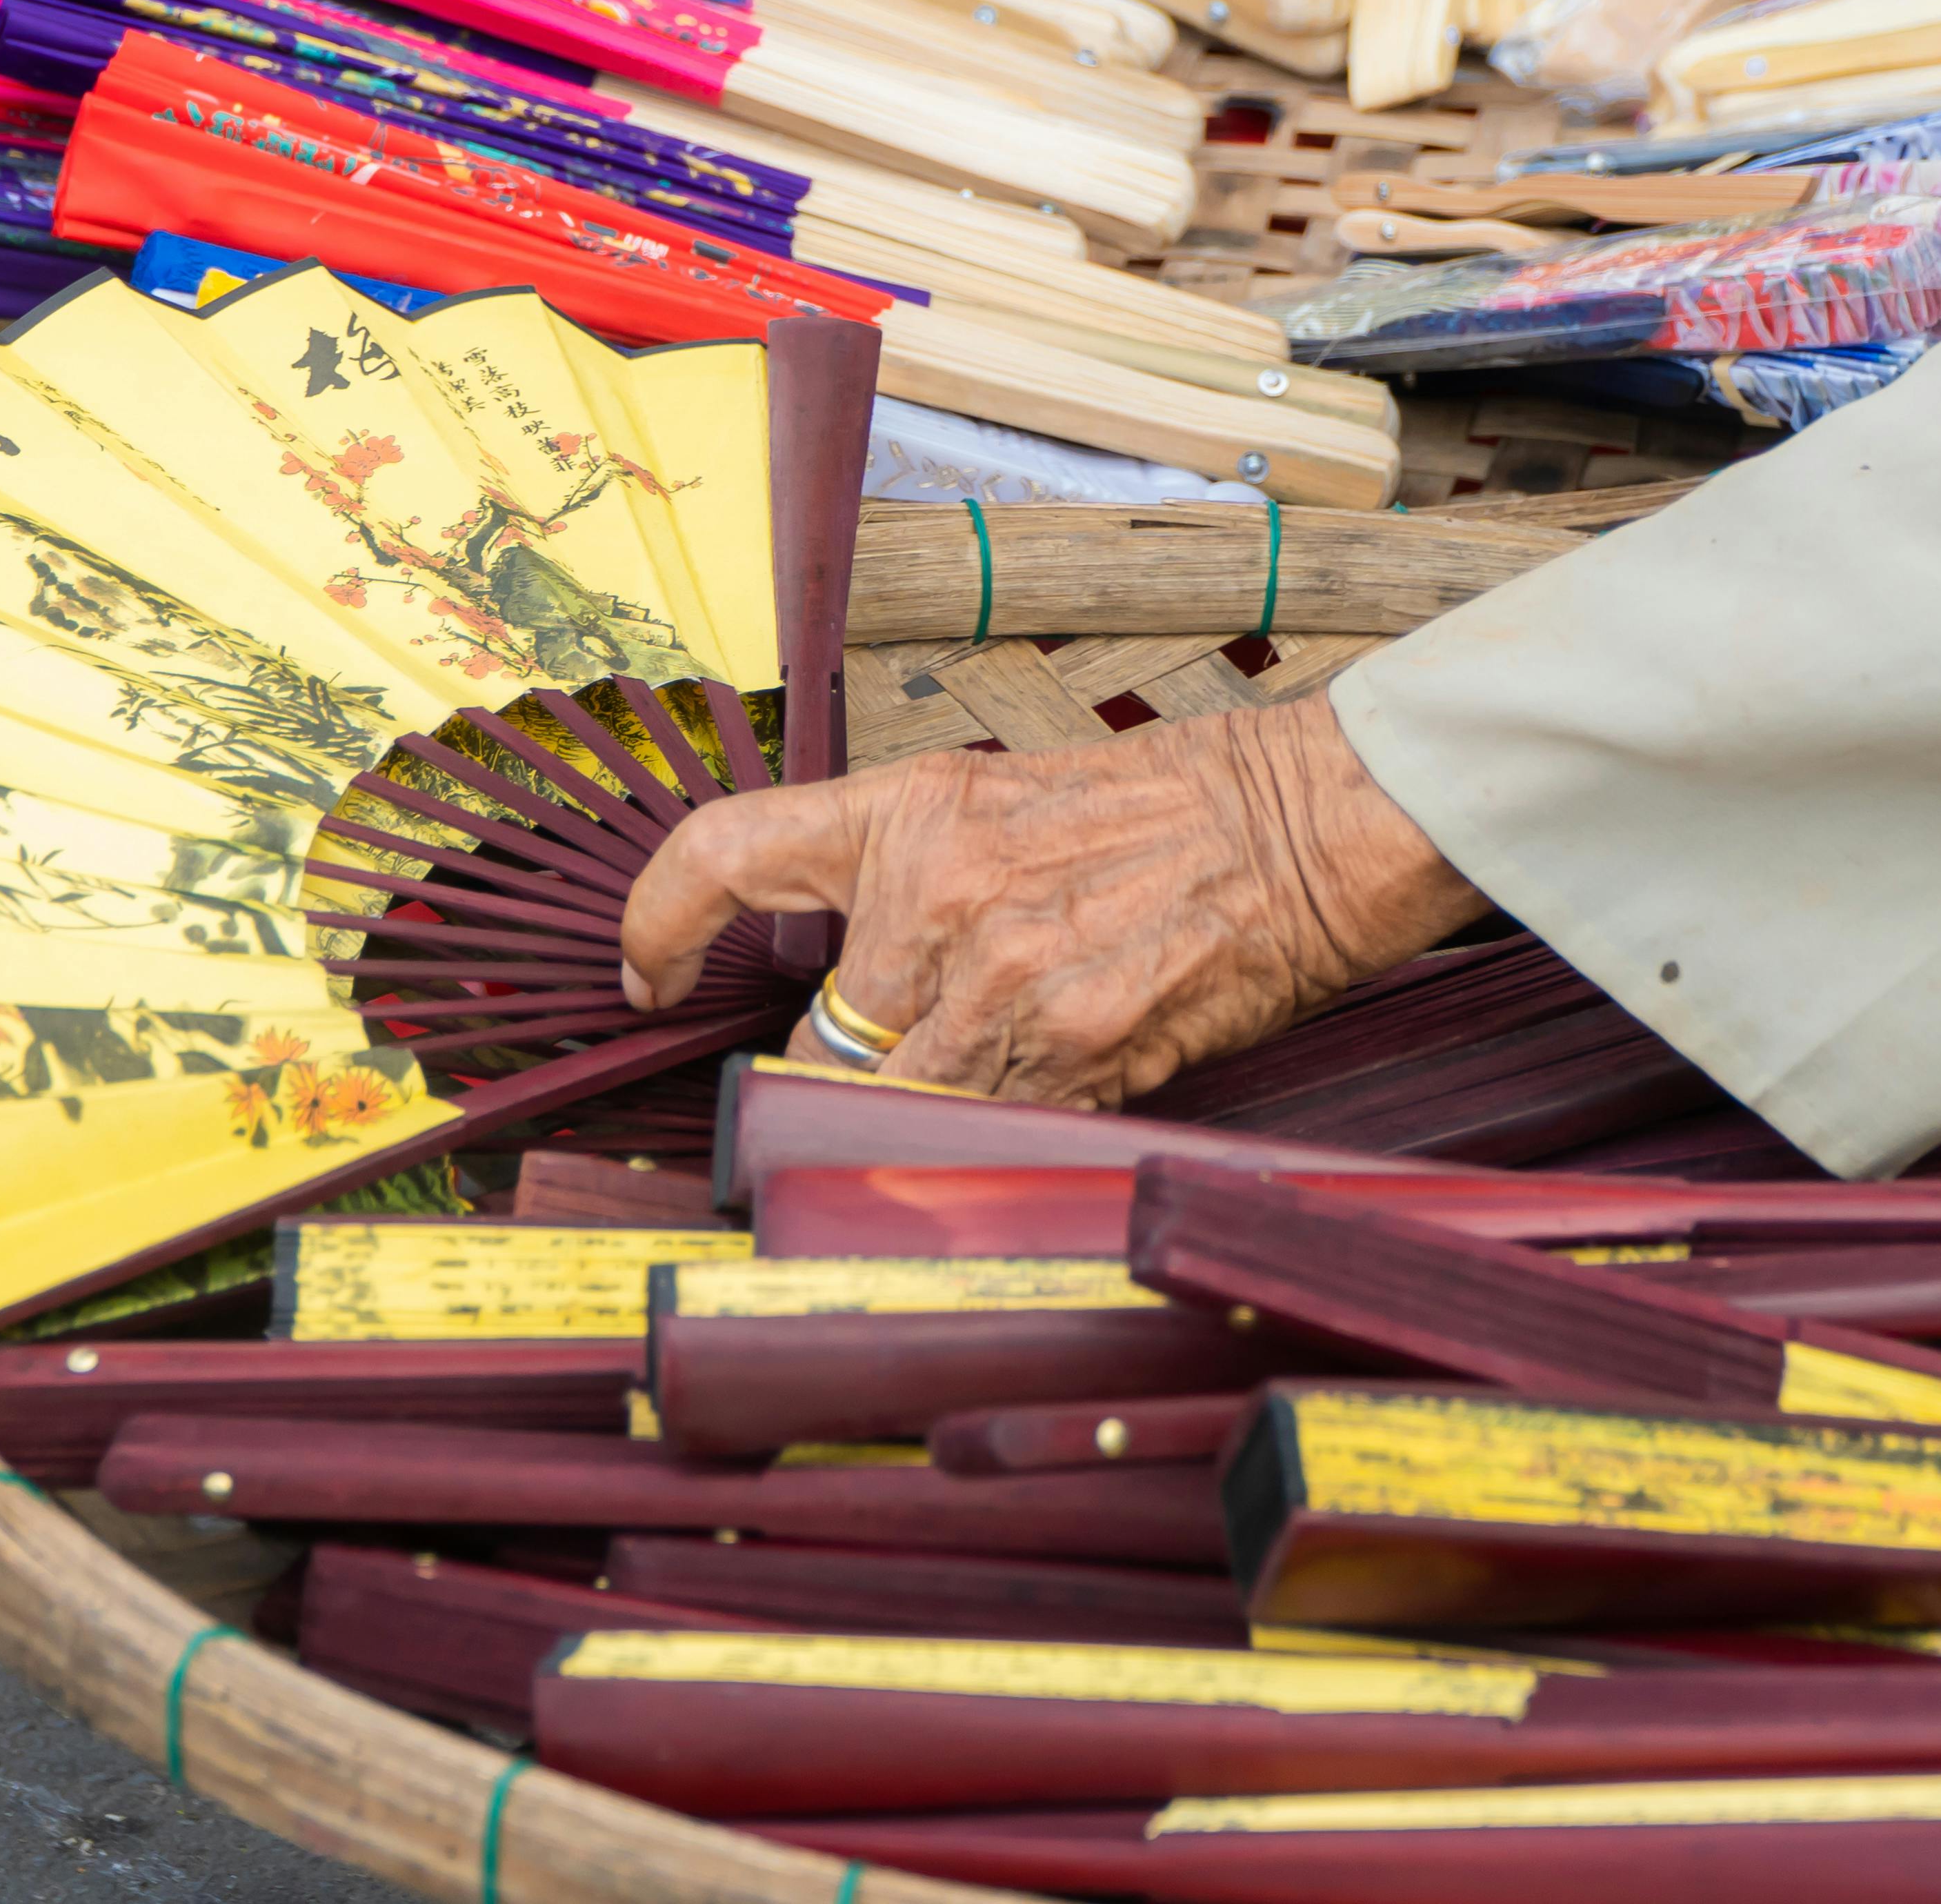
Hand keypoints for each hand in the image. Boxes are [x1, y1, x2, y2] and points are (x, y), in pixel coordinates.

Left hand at [617, 696, 1483, 1109]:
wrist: (1293, 828)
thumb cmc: (1153, 814)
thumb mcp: (997, 805)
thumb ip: (904, 885)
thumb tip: (838, 996)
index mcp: (904, 816)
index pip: (723, 852)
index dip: (655, 921)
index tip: (647, 976)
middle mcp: (935, 897)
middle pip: (816, 1049)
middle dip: (839, 1087)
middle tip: (885, 1085)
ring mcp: (1001, 982)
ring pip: (897, 1109)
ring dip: (921, 1124)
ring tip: (988, 1085)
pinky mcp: (1073, 1049)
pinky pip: (992, 1129)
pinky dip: (1004, 1135)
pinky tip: (1055, 1086)